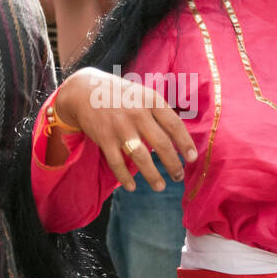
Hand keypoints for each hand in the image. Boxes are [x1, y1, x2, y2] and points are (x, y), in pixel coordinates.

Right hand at [55, 68, 197, 192]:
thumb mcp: (142, 94)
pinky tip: (131, 187)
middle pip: (161, 144)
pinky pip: (117, 163)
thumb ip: (159, 111)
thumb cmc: (120, 95)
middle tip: (179, 176)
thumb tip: (180, 136)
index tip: (193, 158)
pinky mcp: (104, 139)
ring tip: (160, 187)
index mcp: (150, 100)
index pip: (174, 124)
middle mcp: (137, 113)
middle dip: (173, 164)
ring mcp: (120, 127)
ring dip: (152, 176)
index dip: (185, 143)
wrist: (83, 91)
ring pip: (141, 157)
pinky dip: (124, 177)